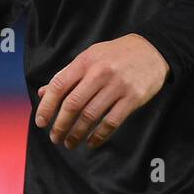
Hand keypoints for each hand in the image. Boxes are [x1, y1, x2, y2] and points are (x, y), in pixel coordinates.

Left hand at [35, 33, 169, 149]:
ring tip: (70, 143)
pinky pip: (112, 122)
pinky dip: (99, 136)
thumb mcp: (90, 57)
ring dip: (77, 134)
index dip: (47, 106)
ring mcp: (117, 86)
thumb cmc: (115, 54)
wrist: (151, 50)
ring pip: (91, 116)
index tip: (41, 122)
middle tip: (55, 138)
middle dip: (60, 125)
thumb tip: (43, 92)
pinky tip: (91, 142)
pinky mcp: (133, 98)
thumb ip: (67, 75)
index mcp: (85, 61)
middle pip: (73, 104)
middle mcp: (100, 73)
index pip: (59, 85)